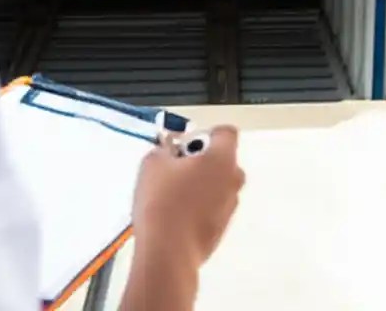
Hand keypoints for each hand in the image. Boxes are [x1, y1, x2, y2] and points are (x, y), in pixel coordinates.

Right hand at [119, 126, 244, 310]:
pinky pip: (212, 207)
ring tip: (170, 195)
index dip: (203, 135)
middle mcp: (233, 180)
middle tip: (173, 169)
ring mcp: (230, 206)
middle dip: (200, 161)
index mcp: (222, 158)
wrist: (169, 251)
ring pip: (217, 185)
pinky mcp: (222, 228)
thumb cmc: (163, 202)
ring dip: (199, 185)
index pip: (225, 133)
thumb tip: (169, 150)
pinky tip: (174, 215)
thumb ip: (164, 149)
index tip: (182, 147)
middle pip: (222, 160)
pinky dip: (198, 206)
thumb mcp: (153, 163)